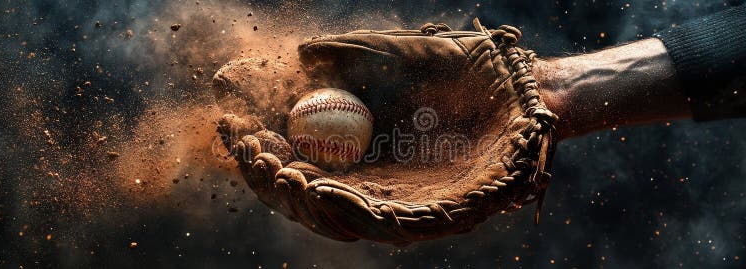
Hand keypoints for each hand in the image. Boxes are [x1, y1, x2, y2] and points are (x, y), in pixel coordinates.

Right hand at [215, 20, 557, 244]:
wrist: (514, 79)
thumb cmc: (446, 65)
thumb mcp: (375, 55)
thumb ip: (323, 63)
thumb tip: (247, 71)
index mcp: (350, 153)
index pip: (290, 162)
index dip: (256, 151)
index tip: (231, 127)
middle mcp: (370, 185)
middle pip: (306, 198)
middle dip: (271, 178)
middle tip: (253, 152)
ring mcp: (402, 203)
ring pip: (341, 218)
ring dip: (303, 200)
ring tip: (279, 172)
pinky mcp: (439, 217)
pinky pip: (390, 225)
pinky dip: (353, 213)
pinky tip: (324, 192)